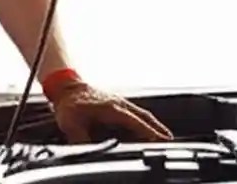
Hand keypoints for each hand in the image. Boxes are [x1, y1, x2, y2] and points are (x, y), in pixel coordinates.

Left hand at [49, 81, 172, 143]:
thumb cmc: (69, 103)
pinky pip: (136, 112)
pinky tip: (147, 128)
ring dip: (154, 125)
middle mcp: (119, 104)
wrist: (66, 86)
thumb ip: (81, 139)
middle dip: (158, 129)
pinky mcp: (117, 103)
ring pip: (142, 114)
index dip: (149, 132)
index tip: (161, 141)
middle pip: (145, 117)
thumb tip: (88, 150)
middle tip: (170, 142)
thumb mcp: (71, 124)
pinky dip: (145, 121)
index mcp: (111, 108)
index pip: (136, 122)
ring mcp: (119, 102)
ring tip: (165, 138)